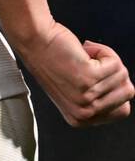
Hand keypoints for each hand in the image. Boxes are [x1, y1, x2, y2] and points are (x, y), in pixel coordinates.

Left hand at [18, 23, 133, 127]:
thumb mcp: (76, 92)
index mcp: (80, 120)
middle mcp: (84, 113)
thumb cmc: (53, 60)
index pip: (122, 111)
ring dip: (107, 59)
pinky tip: (84, 50)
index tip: (98, 77)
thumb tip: (126, 92)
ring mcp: (87, 97)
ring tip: (84, 57)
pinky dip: (103, 51)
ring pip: (122, 75)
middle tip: (92, 64)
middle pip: (128, 93)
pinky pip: (115, 63)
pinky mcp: (89, 78)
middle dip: (114, 73)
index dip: (115, 88)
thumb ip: (99, 99)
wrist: (35, 41)